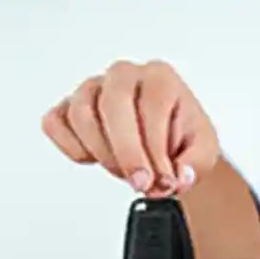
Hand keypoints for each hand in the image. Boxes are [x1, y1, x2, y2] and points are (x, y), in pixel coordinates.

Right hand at [41, 60, 220, 196]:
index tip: (160, 179)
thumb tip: (179, 176)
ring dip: (103, 153)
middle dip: (126, 151)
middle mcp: (124, 76)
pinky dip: (72, 147)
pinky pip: (56, 123)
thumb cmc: (181, 137)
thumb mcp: (204, 152)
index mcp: (160, 77)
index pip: (152, 105)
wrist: (166, 141)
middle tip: (139, 182)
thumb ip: (196, 164)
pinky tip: (96, 157)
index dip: (154, 147)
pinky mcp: (68, 106)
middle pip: (113, 104)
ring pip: (82, 115)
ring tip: (124, 171)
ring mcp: (93, 88)